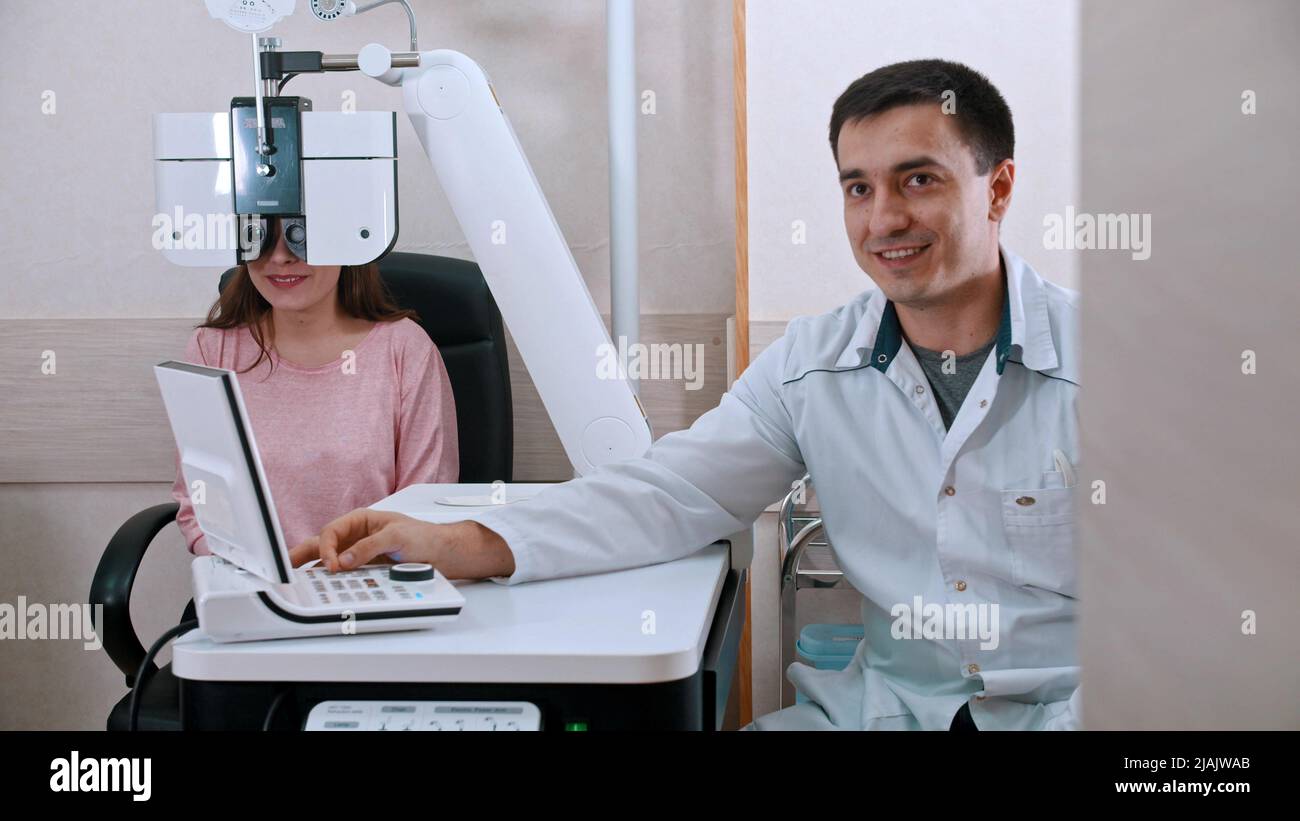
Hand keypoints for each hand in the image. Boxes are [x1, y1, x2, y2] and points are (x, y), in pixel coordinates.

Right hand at [289, 508, 515, 579]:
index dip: (327, 548)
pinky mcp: (366, 568)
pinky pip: (344, 573)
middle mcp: (357, 535)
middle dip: (303, 554)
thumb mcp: (397, 537)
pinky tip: (323, 587)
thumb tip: (344, 560)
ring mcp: (359, 553)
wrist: (445, 554)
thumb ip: (369, 547)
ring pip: (330, 559)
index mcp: (361, 520)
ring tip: (296, 579)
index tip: (332, 566)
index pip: (332, 532)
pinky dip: (332, 579)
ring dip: (315, 568)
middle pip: (324, 543)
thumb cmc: (425, 537)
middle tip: (285, 566)